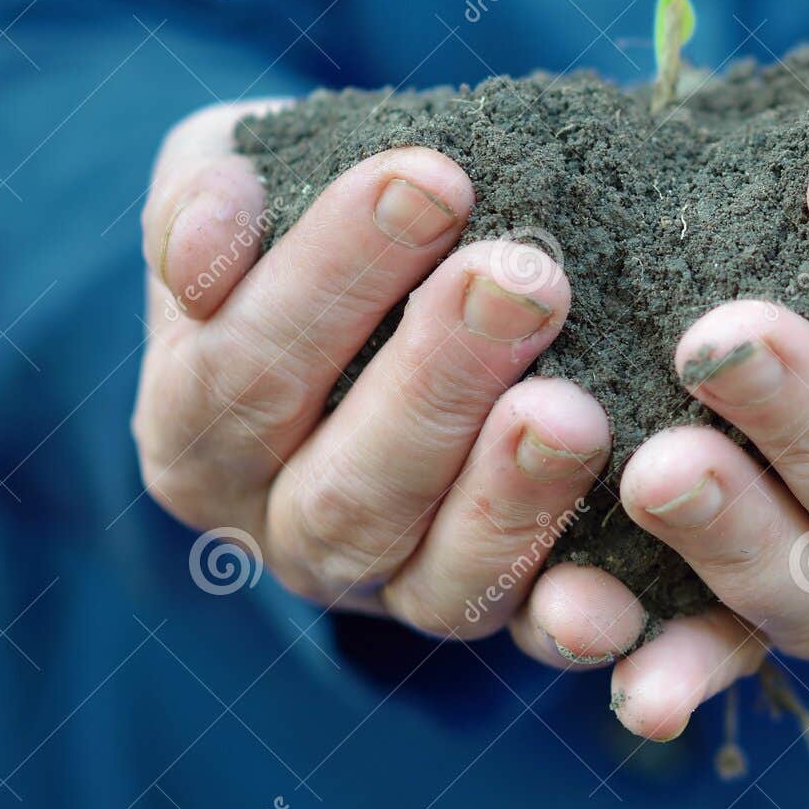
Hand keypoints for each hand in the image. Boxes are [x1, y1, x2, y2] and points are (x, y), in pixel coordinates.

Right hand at [132, 103, 617, 644]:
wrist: (395, 264)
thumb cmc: (303, 208)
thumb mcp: (231, 172)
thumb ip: (196, 199)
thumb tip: (201, 258)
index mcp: (198, 430)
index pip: (245, 368)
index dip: (333, 276)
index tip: (432, 177)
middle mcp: (284, 529)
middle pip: (347, 485)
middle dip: (440, 378)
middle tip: (524, 278)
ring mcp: (390, 586)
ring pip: (437, 574)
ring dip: (510, 495)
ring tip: (575, 410)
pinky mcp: (489, 613)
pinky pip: (529, 636)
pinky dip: (568, 625)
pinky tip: (612, 600)